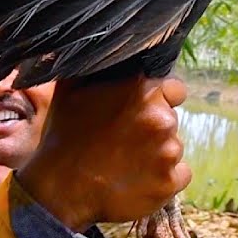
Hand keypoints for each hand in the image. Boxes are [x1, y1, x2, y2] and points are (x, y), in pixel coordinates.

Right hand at [15, 74, 190, 230]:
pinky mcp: (170, 182)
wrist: (59, 189)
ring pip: (172, 149)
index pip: (174, 89)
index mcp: (143, 90)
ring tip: (124, 163)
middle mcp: (161, 119)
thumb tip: (97, 47)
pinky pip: (177, 176)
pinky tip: (136, 180)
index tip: (140, 113)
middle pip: (170, 120)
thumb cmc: (64, 136)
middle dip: (151, 129)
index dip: (159, 99)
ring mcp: (168, 152)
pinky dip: (162, 179)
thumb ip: (93, 66)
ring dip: (155, 154)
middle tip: (122, 141)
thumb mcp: (69, 89)